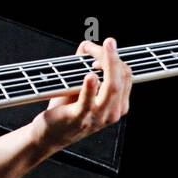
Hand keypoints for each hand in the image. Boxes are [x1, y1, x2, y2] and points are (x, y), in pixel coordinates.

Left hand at [30, 37, 131, 153]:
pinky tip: (89, 76)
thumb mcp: (83, 90)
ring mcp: (97, 117)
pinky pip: (88, 102)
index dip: (116, 59)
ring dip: (108, 65)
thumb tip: (87, 46)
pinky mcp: (79, 118)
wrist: (50, 135)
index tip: (104, 48)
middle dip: (114, 57)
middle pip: (121, 79)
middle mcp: (111, 112)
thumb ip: (86, 68)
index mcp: (117, 105)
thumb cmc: (66, 111)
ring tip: (100, 52)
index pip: (127, 76)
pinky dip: (90, 87)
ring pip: (111, 88)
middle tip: (108, 43)